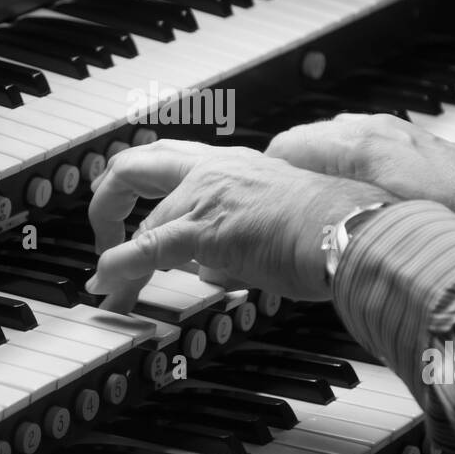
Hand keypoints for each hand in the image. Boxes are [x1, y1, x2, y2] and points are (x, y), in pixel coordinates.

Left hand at [85, 139, 391, 313]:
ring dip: (116, 256)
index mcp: (233, 164)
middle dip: (107, 199)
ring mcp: (209, 194)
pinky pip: (149, 247)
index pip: (170, 163)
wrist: (354, 230)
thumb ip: (235, 243)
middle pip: (136, 164)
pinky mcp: (207, 227)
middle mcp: (215, 168)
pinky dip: (121, 267)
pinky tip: (108, 284)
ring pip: (143, 218)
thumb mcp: (272, 227)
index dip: (139, 188)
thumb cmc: (332, 232)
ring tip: (112, 290)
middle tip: (100, 232)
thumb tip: (209, 272)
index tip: (128, 215)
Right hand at [264, 113, 454, 243]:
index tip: (255, 203)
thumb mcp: (383, 226)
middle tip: (276, 210)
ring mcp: (386, 133)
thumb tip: (290, 232)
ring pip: (327, 145)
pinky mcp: (403, 142)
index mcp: (357, 147)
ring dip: (313, 173)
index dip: (263, 178)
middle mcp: (368, 132)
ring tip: (310, 205)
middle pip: (301, 144)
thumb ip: (329, 222)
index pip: (283, 148)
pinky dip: (341, 169)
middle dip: (285, 176)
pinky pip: (354, 148)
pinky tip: (349, 198)